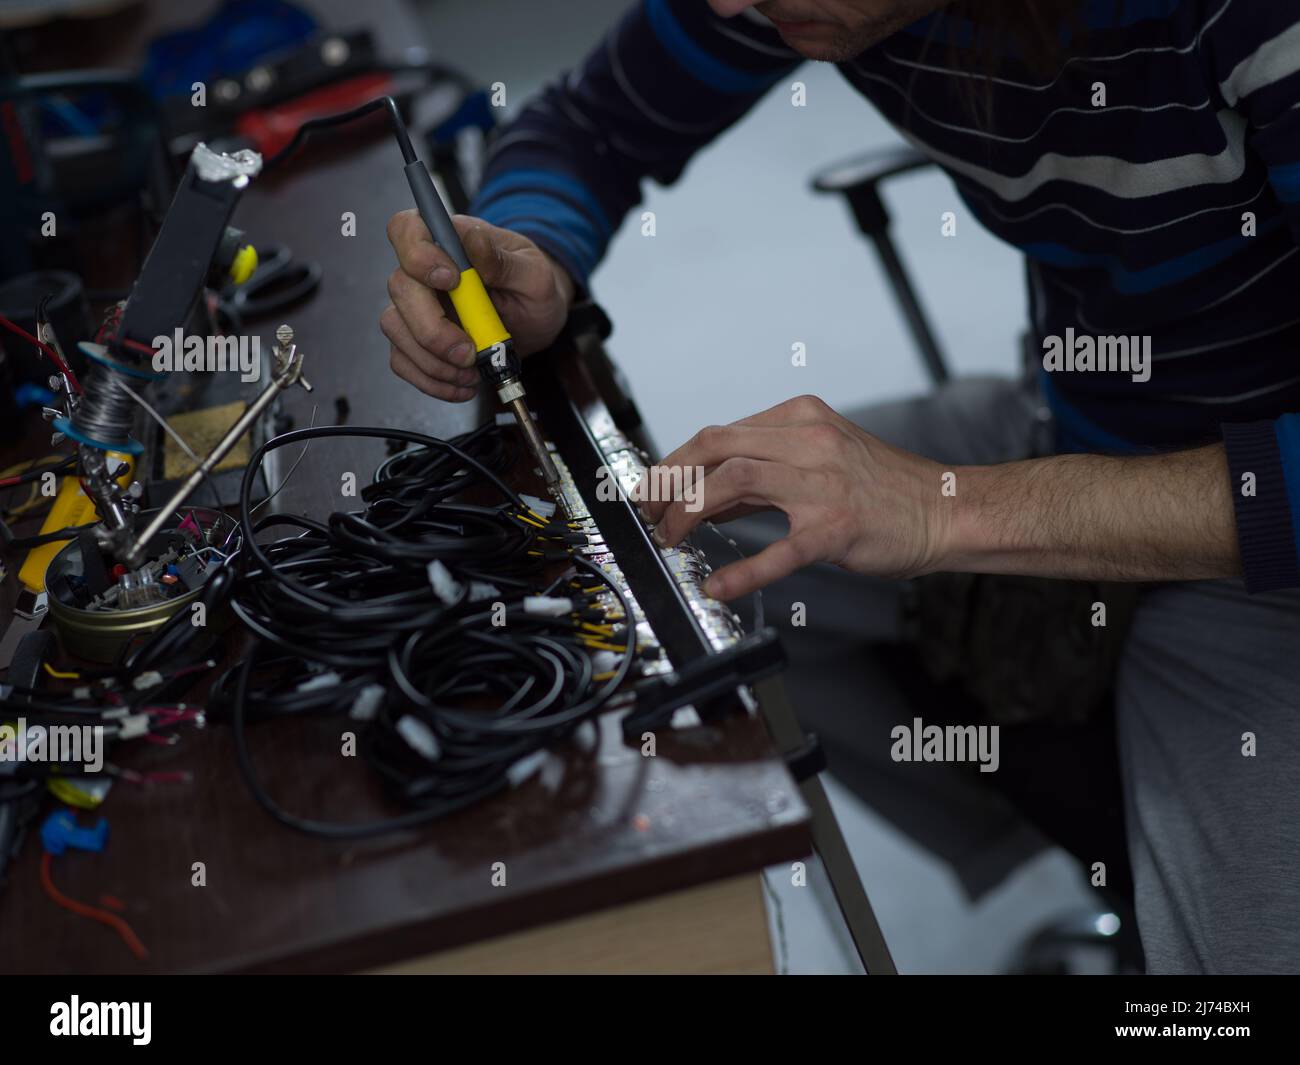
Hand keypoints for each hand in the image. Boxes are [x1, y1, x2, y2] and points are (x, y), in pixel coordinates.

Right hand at [381, 212, 574, 400]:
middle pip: (400, 288)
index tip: (451, 281)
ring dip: (432, 360)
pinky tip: (461, 384)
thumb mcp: (534, 274)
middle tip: (469, 352)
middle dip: (432, 328)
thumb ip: (504, 261)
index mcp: (451, 242)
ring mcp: (416, 306)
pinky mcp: (416, 340)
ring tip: (471, 372)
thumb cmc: (533, 289)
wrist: (536, 322)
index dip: (418, 254)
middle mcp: (424, 271)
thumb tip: (474, 242)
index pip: (408, 229)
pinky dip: (431, 380)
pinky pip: (403, 360)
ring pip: (395, 328)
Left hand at [639, 395, 948, 599]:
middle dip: (670, 479)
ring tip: (671, 538)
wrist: (946, 509)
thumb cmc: (884, 490)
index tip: (651, 486)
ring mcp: (823, 484)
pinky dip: (743, 570)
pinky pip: (780, 549)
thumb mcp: (821, 458)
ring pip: (735, 481)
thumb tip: (705, 497)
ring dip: (690, 511)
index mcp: (801, 419)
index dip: (675, 462)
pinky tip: (719, 585)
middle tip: (647, 510)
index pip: (720, 433)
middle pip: (716, 448)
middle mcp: (809, 442)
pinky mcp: (837, 528)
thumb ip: (765, 470)